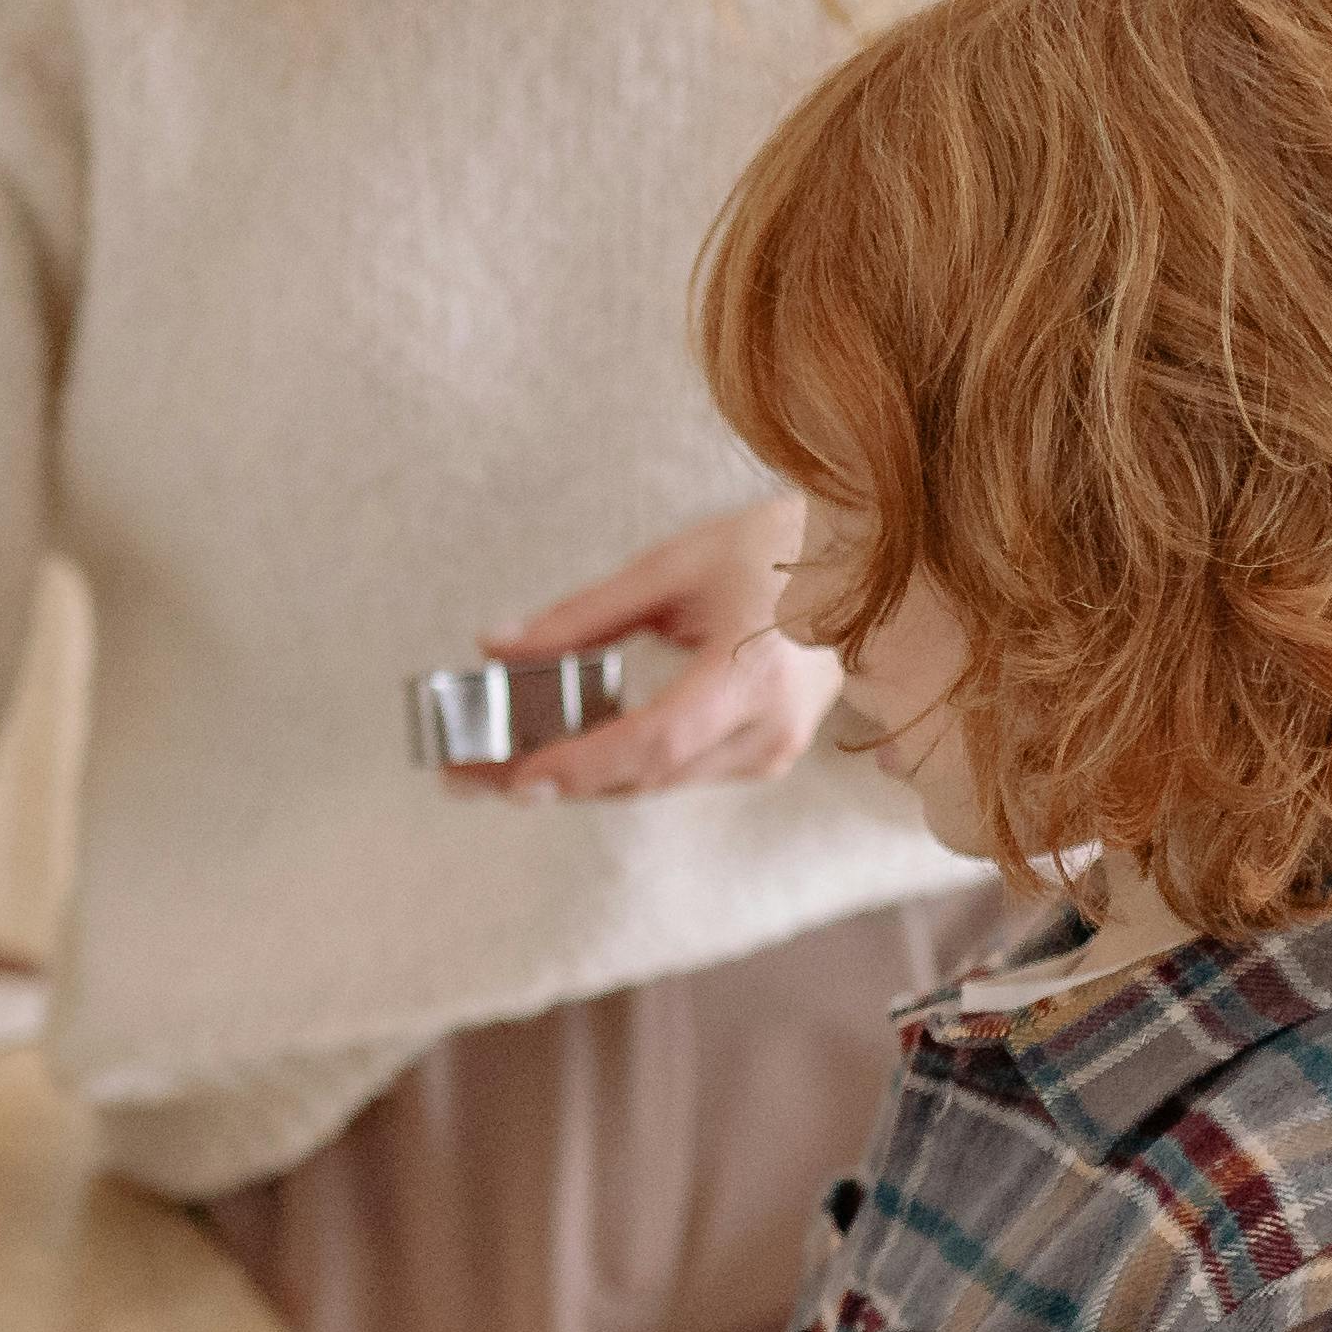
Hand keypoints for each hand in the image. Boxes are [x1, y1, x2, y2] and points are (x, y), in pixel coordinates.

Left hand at [450, 492, 842, 802]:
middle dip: (552, 778)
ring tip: (493, 763)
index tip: (514, 776)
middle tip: (466, 772)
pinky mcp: (767, 755)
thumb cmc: (777, 550)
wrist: (865, 564)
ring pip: (655, 781)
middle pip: (644, 773)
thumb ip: (584, 616)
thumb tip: (497, 645)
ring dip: (577, 776)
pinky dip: (618, 763)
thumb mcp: (672, 568)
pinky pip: (677, 771)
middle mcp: (769, 726)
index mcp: (754, 673)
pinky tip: (561, 751)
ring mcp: (773, 749)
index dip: (582, 765)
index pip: (655, 740)